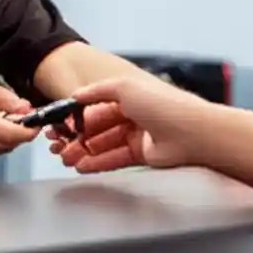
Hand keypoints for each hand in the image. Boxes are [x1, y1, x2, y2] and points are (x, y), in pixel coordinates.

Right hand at [0, 77, 40, 162]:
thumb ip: (7, 99)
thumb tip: (26, 109)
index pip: (9, 134)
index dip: (28, 131)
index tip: (36, 124)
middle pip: (7, 145)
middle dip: (20, 133)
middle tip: (23, 118)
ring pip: (1, 150)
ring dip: (9, 138)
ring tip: (3, 120)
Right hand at [48, 75, 208, 173]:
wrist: (193, 133)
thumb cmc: (163, 104)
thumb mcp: (125, 86)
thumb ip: (97, 90)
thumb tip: (76, 94)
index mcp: (131, 94)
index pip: (98, 104)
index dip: (79, 114)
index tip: (62, 124)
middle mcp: (135, 113)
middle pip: (100, 127)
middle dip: (79, 136)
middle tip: (59, 145)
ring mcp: (139, 135)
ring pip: (105, 144)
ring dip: (85, 151)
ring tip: (66, 159)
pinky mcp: (143, 155)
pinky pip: (116, 159)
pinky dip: (98, 163)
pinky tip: (82, 166)